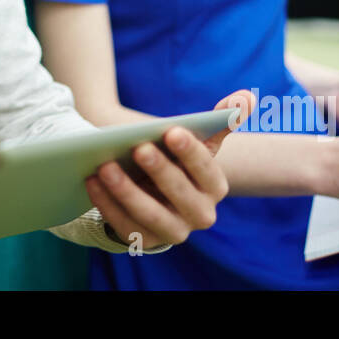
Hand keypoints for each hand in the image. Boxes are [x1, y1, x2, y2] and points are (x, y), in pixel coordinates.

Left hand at [83, 89, 255, 250]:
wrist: (156, 193)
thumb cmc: (178, 161)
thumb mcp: (197, 141)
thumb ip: (221, 119)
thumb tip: (246, 96)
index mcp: (215, 187)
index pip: (207, 170)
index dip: (190, 152)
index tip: (172, 131)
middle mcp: (200, 215)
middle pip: (180, 195)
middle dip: (160, 170)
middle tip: (139, 147)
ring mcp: (173, 232)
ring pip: (150, 215)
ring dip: (127, 191)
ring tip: (105, 166)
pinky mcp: (146, 241)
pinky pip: (125, 226)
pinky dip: (107, 204)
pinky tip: (91, 182)